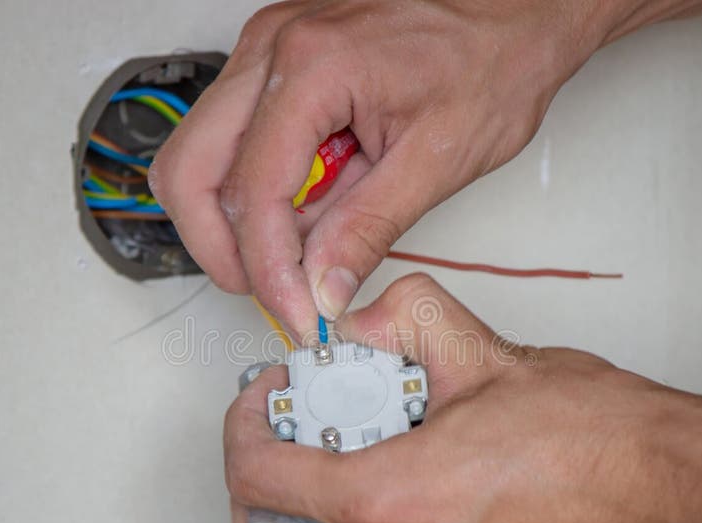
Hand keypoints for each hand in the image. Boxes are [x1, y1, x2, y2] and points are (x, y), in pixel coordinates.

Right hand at [150, 0, 609, 340]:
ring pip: (199, 159)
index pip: (253, 192)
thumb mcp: (436, 160)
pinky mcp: (274, 67)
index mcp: (312, 66)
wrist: (512, 14)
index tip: (297, 313)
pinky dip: (257, 193)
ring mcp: (265, 54)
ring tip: (297, 254)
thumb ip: (367, 229)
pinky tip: (307, 213)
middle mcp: (271, 49)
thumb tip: (321, 287)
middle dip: (221, 250)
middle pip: (188, 173)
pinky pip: (232, 143)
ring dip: (234, 223)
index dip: (268, 270)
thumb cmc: (492, 60)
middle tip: (271, 293)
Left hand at [223, 274, 701, 522]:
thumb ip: (396, 319)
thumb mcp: (481, 348)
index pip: (261, 482)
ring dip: (320, 515)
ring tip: (365, 447)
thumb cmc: (601, 436)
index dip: (244, 432)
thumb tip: (350, 324)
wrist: (680, 493)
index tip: (266, 402)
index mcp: (395, 503)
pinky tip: (421, 471)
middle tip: (284, 448)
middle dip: (255, 505)